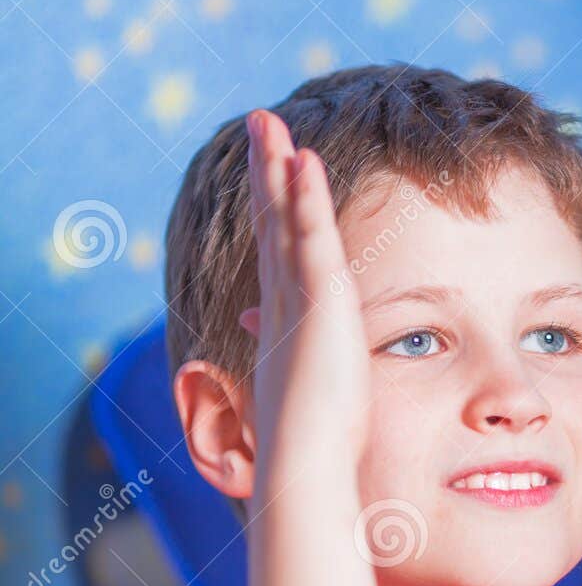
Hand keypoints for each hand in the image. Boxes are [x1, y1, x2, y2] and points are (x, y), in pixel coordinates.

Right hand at [243, 109, 370, 487]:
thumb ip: (307, 368)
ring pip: (283, 218)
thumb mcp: (313, 394)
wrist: (305, 464)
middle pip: (270, 221)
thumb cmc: (313, 445)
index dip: (274, 208)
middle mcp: (280, 302)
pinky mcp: (316, 300)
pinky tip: (305, 160)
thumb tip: (294, 365)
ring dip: (276, 166)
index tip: (274, 171)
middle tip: (260, 124)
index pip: (277, 250)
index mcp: (283, 321)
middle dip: (265, 170)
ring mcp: (295, 298)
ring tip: (270, 121)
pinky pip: (310, 235)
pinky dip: (306, 196)